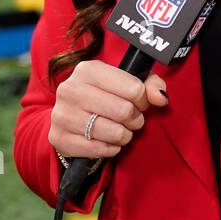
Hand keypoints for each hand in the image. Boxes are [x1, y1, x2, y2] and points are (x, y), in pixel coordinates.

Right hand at [48, 60, 168, 164]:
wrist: (70, 116)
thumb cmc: (104, 97)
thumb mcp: (126, 83)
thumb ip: (150, 85)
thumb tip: (161, 98)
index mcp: (88, 69)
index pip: (133, 88)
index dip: (143, 99)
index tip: (138, 102)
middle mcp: (70, 89)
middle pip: (124, 111)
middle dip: (135, 119)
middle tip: (131, 119)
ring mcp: (62, 114)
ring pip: (114, 133)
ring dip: (124, 135)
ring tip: (120, 130)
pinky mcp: (59, 138)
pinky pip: (100, 150)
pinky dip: (110, 148)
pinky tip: (107, 141)